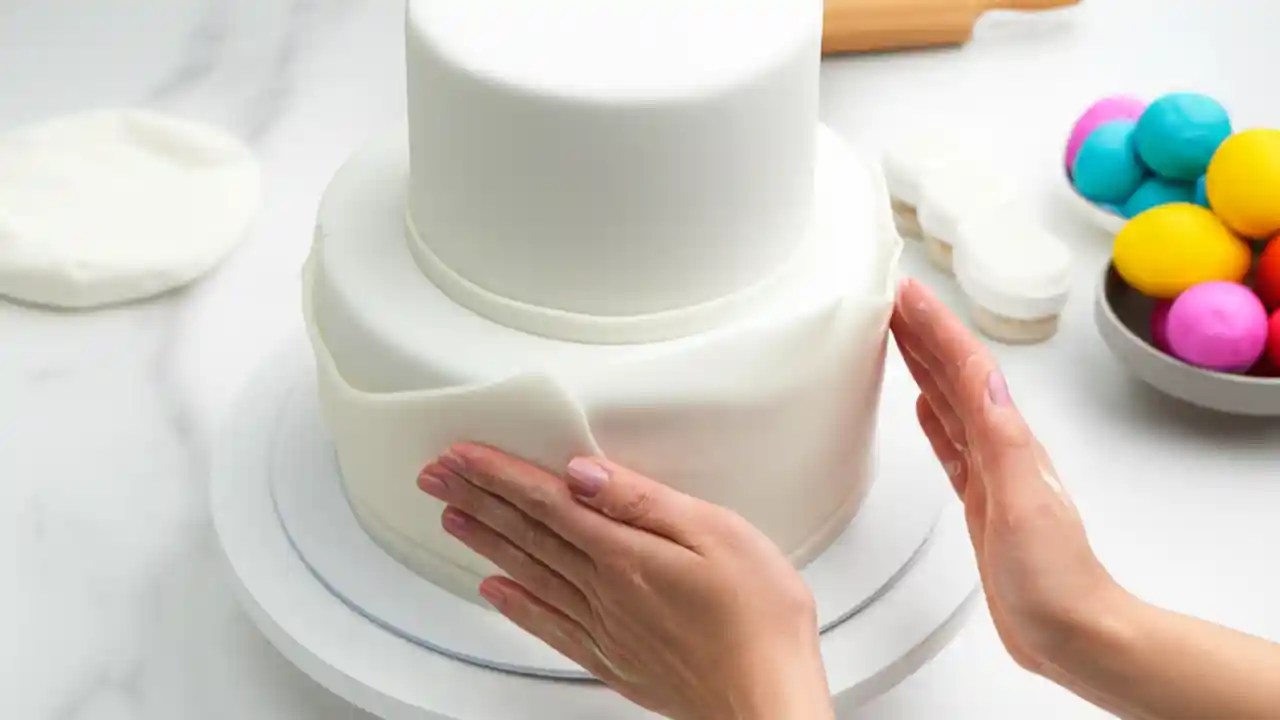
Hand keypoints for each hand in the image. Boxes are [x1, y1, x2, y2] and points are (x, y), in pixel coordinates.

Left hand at [418, 445, 834, 719]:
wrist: (764, 703)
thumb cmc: (758, 621)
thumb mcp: (716, 535)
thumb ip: (642, 502)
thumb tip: (582, 474)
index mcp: (624, 554)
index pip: (546, 502)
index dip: (499, 474)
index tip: (461, 455)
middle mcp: (603, 591)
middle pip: (527, 535)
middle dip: (477, 499)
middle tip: (435, 476)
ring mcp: (604, 628)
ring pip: (529, 575)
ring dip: (486, 543)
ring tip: (451, 518)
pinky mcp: (614, 659)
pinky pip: (548, 626)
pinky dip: (516, 606)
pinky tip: (496, 592)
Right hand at [890, 278, 1121, 676]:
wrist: (1072, 631)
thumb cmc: (1053, 577)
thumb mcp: (1023, 501)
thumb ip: (1001, 440)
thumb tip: (983, 378)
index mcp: (1010, 440)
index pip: (968, 368)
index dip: (935, 328)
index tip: (905, 293)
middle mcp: (1002, 448)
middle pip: (955, 376)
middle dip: (924, 334)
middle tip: (890, 300)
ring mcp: (991, 473)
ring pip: (950, 403)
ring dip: (924, 366)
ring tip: (897, 336)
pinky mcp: (980, 500)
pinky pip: (950, 445)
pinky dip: (933, 418)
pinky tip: (922, 407)